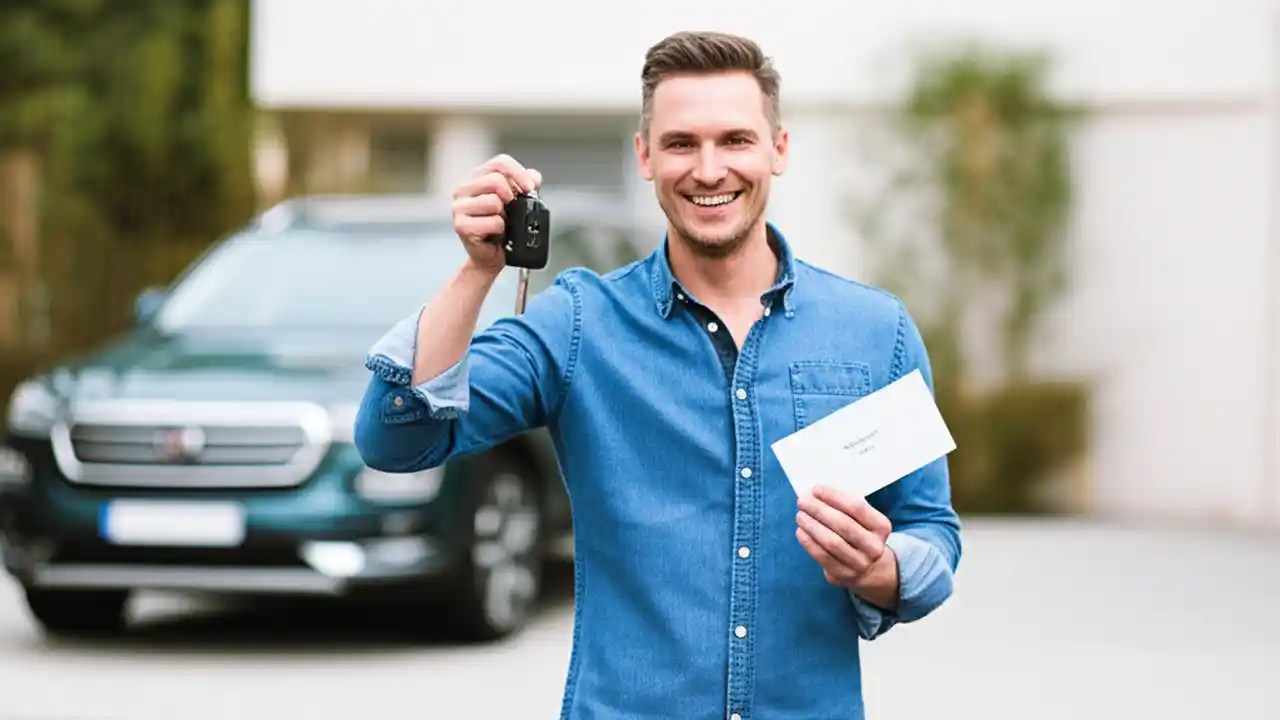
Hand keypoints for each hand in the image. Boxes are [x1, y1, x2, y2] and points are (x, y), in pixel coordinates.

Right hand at [451, 154, 541, 273]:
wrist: (490, 256)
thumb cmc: (501, 228)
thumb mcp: (517, 202)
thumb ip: (525, 186)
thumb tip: (534, 177)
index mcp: (476, 178)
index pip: (500, 162)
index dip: (518, 173)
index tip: (530, 188)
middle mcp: (463, 189)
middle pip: (496, 180)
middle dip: (511, 197)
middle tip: (511, 211)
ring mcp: (459, 207)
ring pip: (493, 202)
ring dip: (504, 216)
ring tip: (500, 223)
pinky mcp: (461, 226)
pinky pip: (493, 222)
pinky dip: (500, 229)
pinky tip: (495, 234)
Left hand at [795, 485, 894, 595]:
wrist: (868, 568)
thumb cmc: (859, 533)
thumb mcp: (862, 519)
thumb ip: (844, 504)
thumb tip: (816, 492)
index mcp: (881, 526)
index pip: (857, 507)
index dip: (834, 496)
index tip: (816, 489)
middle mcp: (874, 546)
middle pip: (843, 524)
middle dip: (819, 510)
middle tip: (802, 501)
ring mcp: (860, 563)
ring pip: (831, 542)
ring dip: (812, 526)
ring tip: (800, 515)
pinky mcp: (844, 575)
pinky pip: (823, 557)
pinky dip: (808, 542)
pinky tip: (800, 531)